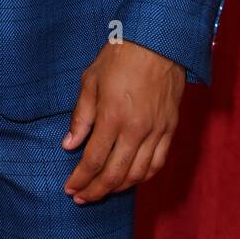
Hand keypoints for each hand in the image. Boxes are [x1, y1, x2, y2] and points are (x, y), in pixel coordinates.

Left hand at [62, 39, 185, 202]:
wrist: (158, 41)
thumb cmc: (120, 56)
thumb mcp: (90, 80)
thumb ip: (80, 116)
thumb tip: (69, 145)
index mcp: (112, 116)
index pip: (93, 160)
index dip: (80, 179)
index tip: (70, 188)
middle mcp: (136, 129)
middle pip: (114, 174)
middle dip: (95, 191)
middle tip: (81, 198)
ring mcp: (156, 131)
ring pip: (138, 174)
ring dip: (118, 188)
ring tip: (103, 191)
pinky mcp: (170, 129)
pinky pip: (158, 163)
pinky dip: (143, 177)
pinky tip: (131, 180)